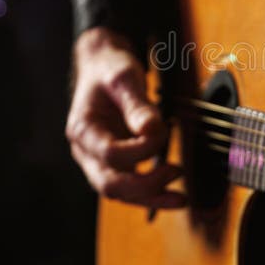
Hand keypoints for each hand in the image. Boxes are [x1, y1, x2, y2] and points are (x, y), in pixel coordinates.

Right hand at [66, 27, 185, 209]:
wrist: (103, 66)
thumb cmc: (110, 70)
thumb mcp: (124, 78)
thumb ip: (137, 105)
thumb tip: (152, 130)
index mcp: (83, 130)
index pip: (110, 154)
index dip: (140, 150)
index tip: (163, 131)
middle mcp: (87, 151)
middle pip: (110, 184)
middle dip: (145, 187)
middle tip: (177, 173)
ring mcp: (100, 160)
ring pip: (120, 192)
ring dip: (151, 197)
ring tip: (180, 199)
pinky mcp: (115, 162)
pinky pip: (131, 185)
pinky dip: (151, 192)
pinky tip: (172, 193)